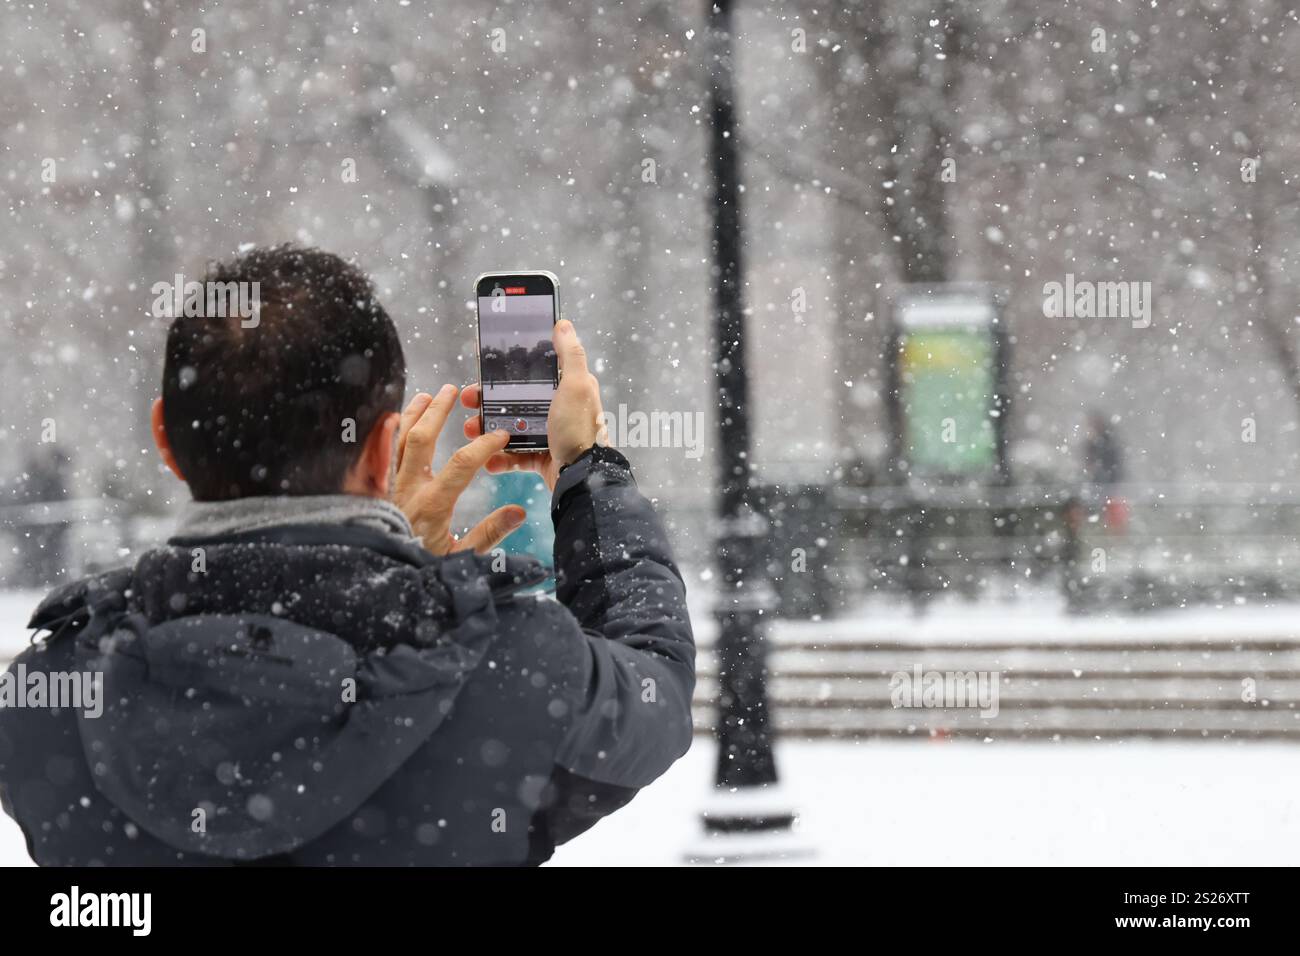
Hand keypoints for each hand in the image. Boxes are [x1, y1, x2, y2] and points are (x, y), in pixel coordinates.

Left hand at [391, 386, 526, 554]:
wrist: (380, 576)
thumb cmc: (422, 567)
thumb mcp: (461, 557)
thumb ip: (489, 533)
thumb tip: (518, 513)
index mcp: (432, 505)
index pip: (461, 464)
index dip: (483, 445)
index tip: (499, 435)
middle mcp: (408, 490)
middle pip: (422, 439)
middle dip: (438, 412)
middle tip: (453, 391)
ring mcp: (390, 488)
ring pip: (399, 441)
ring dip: (413, 415)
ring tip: (427, 396)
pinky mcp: (379, 491)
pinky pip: (381, 456)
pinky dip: (386, 434)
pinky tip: (393, 419)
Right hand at [460, 319, 605, 491]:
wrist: (581, 477)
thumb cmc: (580, 429)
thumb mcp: (577, 386)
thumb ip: (571, 355)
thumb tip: (562, 323)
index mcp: (566, 389)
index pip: (532, 372)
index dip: (507, 370)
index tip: (483, 368)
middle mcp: (557, 409)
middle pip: (514, 400)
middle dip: (488, 401)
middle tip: (469, 401)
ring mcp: (548, 434)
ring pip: (510, 427)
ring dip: (487, 430)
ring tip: (471, 431)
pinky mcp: (541, 457)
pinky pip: (514, 455)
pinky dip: (499, 457)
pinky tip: (488, 459)